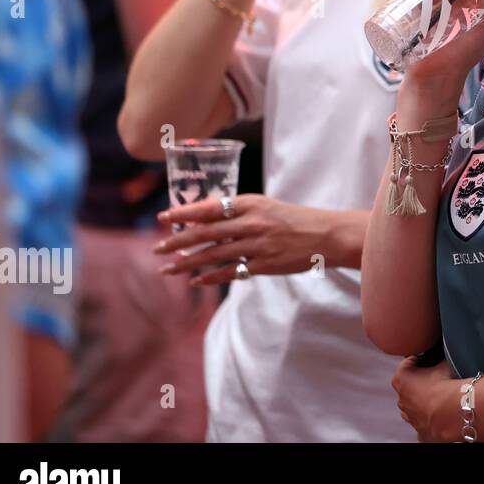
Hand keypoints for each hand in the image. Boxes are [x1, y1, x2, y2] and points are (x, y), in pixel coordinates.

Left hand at [154, 194, 343, 285]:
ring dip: (186, 263)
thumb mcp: (266, 207)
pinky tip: (196, 280)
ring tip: (167, 268)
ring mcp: (257, 245)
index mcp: (251, 203)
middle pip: (204, 233)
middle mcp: (251, 222)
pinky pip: (230, 272)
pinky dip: (210, 277)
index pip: (209, 208)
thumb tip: (204, 218)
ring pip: (212, 254)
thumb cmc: (294, 219)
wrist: (326, 235)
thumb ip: (238, 211)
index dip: (183, 214)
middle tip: (157, 248)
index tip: (163, 218)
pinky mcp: (263, 264)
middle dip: (177, 242)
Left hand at [391, 356, 461, 441]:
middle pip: (411, 385)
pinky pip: (424, 422)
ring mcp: (409, 417)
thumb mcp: (444, 362)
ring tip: (443, 397)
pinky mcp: (419, 432)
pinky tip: (443, 413)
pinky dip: (431, 418)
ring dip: (425, 401)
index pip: (410, 362)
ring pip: (415, 405)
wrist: (453, 412)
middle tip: (440, 379)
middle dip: (423, 381)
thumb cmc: (445, 385)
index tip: (434, 360)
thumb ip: (440, 356)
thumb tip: (443, 353)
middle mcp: (401, 398)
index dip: (423, 359)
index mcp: (401, 377)